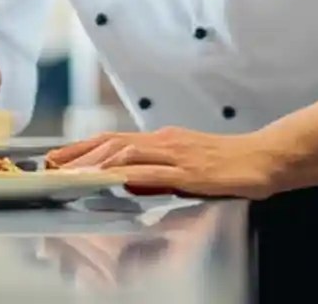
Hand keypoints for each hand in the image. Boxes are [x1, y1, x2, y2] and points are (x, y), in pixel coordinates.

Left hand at [45, 127, 282, 199]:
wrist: (265, 157)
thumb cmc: (227, 162)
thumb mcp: (183, 163)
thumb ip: (156, 169)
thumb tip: (126, 178)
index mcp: (161, 139)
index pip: (113, 139)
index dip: (82, 147)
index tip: (57, 156)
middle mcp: (164, 141)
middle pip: (112, 143)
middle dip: (79, 154)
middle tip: (52, 165)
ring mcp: (177, 154)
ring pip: (128, 153)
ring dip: (98, 163)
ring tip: (74, 173)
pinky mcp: (192, 171)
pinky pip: (157, 171)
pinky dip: (133, 173)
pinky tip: (116, 178)